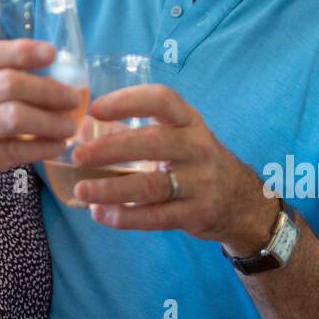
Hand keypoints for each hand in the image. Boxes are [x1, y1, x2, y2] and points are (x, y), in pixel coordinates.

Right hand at [0, 40, 81, 235]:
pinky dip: (40, 147)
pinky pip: (12, 150)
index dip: (21, 50)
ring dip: (50, 119)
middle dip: (48, 89)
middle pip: (7, 83)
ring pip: (14, 115)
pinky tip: (56, 147)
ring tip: (70, 125)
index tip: (52, 53)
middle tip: (73, 97)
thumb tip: (28, 77)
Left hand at [70, 84, 279, 253]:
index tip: (95, 109)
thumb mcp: (176, 137)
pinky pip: (156, 217)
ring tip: (81, 190)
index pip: (162, 100)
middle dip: (110, 149)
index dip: (128, 101)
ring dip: (111, 189)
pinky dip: (124, 217)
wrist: (241, 200)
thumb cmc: (193, 161)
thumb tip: (83, 130)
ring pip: (150, 186)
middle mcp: (197, 147)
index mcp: (189, 121)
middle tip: (78, 155)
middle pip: (151, 143)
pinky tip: (99, 214)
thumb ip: (133, 132)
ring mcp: (200, 182)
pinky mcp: (196, 213)